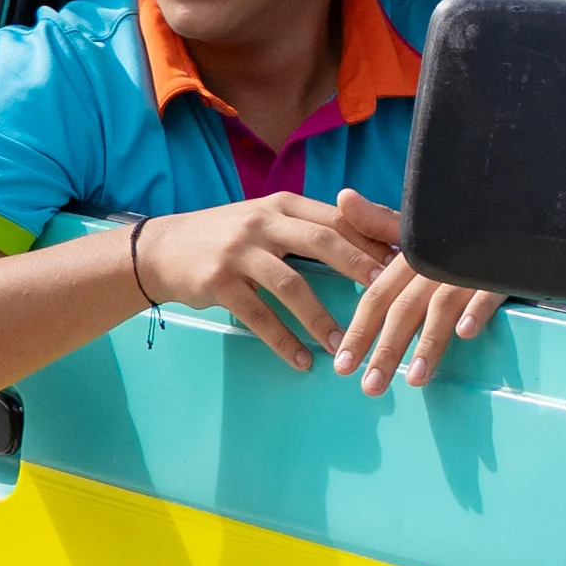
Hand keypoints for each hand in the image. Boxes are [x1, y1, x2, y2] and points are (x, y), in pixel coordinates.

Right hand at [132, 189, 391, 368]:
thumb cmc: (227, 237)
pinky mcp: (218, 282)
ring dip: (321, 318)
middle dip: (358, 267)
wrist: (164, 249)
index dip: (371, 238)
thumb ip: (308, 227)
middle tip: (385, 294)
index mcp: (282, 204)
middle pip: (321, 241)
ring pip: (291, 284)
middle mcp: (262, 222)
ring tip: (344, 346)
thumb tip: (370, 245)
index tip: (401, 261)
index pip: (336, 217)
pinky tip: (300, 361)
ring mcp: (238, 251)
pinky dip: (283, 341)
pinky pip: (258, 316)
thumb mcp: (266, 220)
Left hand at [325, 191, 502, 394]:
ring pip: (442, 305)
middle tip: (370, 387)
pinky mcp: (502, 268)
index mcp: (413, 255)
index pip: (378, 296)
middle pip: (404, 308)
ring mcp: (469, 266)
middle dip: (386, 349)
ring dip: (427, 342)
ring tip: (414, 379)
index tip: (342, 367)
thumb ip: (380, 221)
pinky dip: (476, 309)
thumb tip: (342, 197)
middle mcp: (435, 262)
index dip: (359, 330)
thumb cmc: (462, 225)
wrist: (515, 207)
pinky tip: (465, 333)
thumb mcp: (421, 223)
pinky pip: (488, 290)